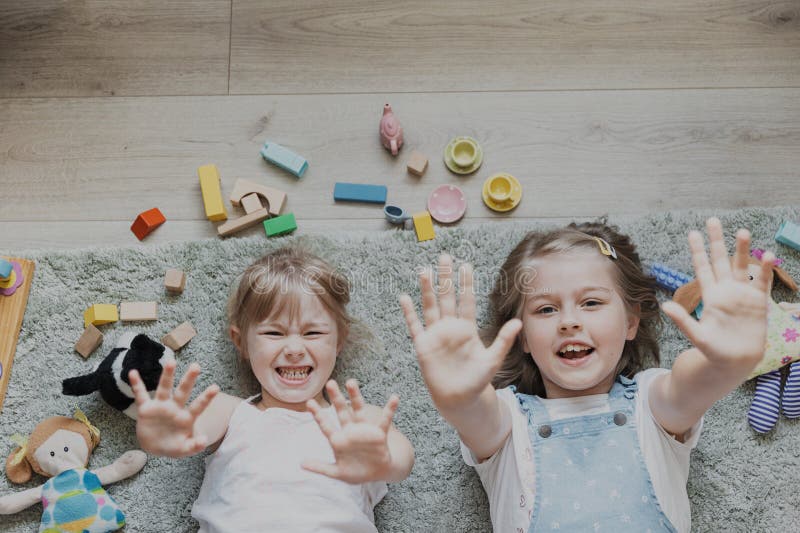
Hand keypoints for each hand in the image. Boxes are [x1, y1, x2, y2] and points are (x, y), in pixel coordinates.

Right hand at [129, 361, 218, 457]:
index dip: (206, 398)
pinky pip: (141, 395)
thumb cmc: (174, 446)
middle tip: (196, 366)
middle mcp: (175, 408)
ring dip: (167, 375)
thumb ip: (194, 446)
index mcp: (186, 417)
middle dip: (189, 379)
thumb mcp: (184, 449)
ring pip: (164, 388)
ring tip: (171, 362)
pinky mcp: (146, 409)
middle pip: (183, 391)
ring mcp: (161, 406)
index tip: (216, 387)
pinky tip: (132, 373)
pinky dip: (136, 385)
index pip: (198, 406)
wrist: (155, 446)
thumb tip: (204, 441)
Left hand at [302, 380, 398, 483]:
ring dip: (355, 396)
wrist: (377, 474)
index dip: (318, 414)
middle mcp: (350, 430)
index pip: (326, 425)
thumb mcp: (337, 472)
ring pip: (359, 409)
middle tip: (330, 383)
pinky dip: (390, 409)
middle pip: (342, 411)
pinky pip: (385, 420)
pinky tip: (394, 398)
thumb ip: (321, 468)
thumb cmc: (356, 472)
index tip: (309, 402)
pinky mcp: (379, 433)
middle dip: (336, 398)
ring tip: (351, 382)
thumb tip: (301, 464)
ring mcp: (364, 430)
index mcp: (338, 440)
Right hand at [399, 254, 521, 405]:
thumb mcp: (493, 359)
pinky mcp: (423, 346)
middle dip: (445, 278)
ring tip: (425, 271)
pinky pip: (415, 326)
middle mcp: (450, 328)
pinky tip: (405, 298)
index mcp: (467, 328)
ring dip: (427, 290)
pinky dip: (409, 313)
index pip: (466, 300)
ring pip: (430, 307)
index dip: (466, 284)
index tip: (466, 265)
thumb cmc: (477, 380)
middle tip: (445, 257)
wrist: (460, 399)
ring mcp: (436, 335)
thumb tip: (518, 322)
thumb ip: (504, 340)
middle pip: (447, 297)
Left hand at [662, 218, 772, 368]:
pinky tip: (768, 256)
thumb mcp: (696, 335)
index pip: (702, 268)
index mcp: (709, 296)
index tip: (693, 233)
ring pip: (742, 267)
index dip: (698, 251)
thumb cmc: (712, 351)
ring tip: (742, 231)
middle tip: (713, 220)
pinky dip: (765, 270)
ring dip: (742, 250)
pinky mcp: (758, 303)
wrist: (734, 363)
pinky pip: (762, 283)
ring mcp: (742, 295)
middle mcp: (725, 291)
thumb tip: (665, 305)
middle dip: (717, 241)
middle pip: (721, 261)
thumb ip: (683, 320)